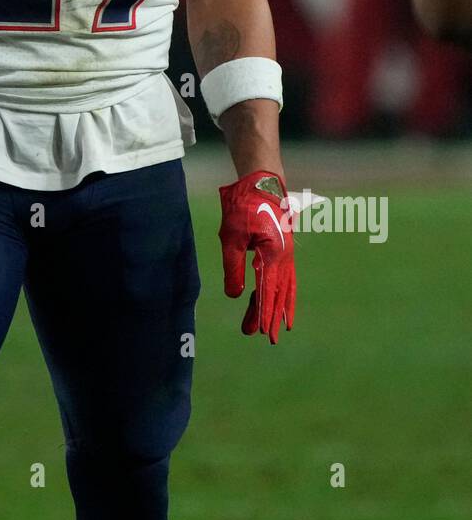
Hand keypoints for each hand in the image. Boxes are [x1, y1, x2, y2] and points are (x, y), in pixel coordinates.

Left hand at [217, 170, 294, 344]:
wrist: (262, 181)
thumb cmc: (244, 205)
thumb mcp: (232, 237)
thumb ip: (234, 267)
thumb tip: (236, 295)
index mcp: (273, 253)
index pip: (267, 290)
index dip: (264, 312)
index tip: (261, 332)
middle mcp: (285, 256)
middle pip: (278, 291)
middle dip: (272, 315)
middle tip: (268, 339)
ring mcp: (288, 252)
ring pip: (286, 285)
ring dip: (281, 306)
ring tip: (280, 327)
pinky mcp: (285, 248)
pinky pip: (288, 276)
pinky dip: (286, 292)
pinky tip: (283, 301)